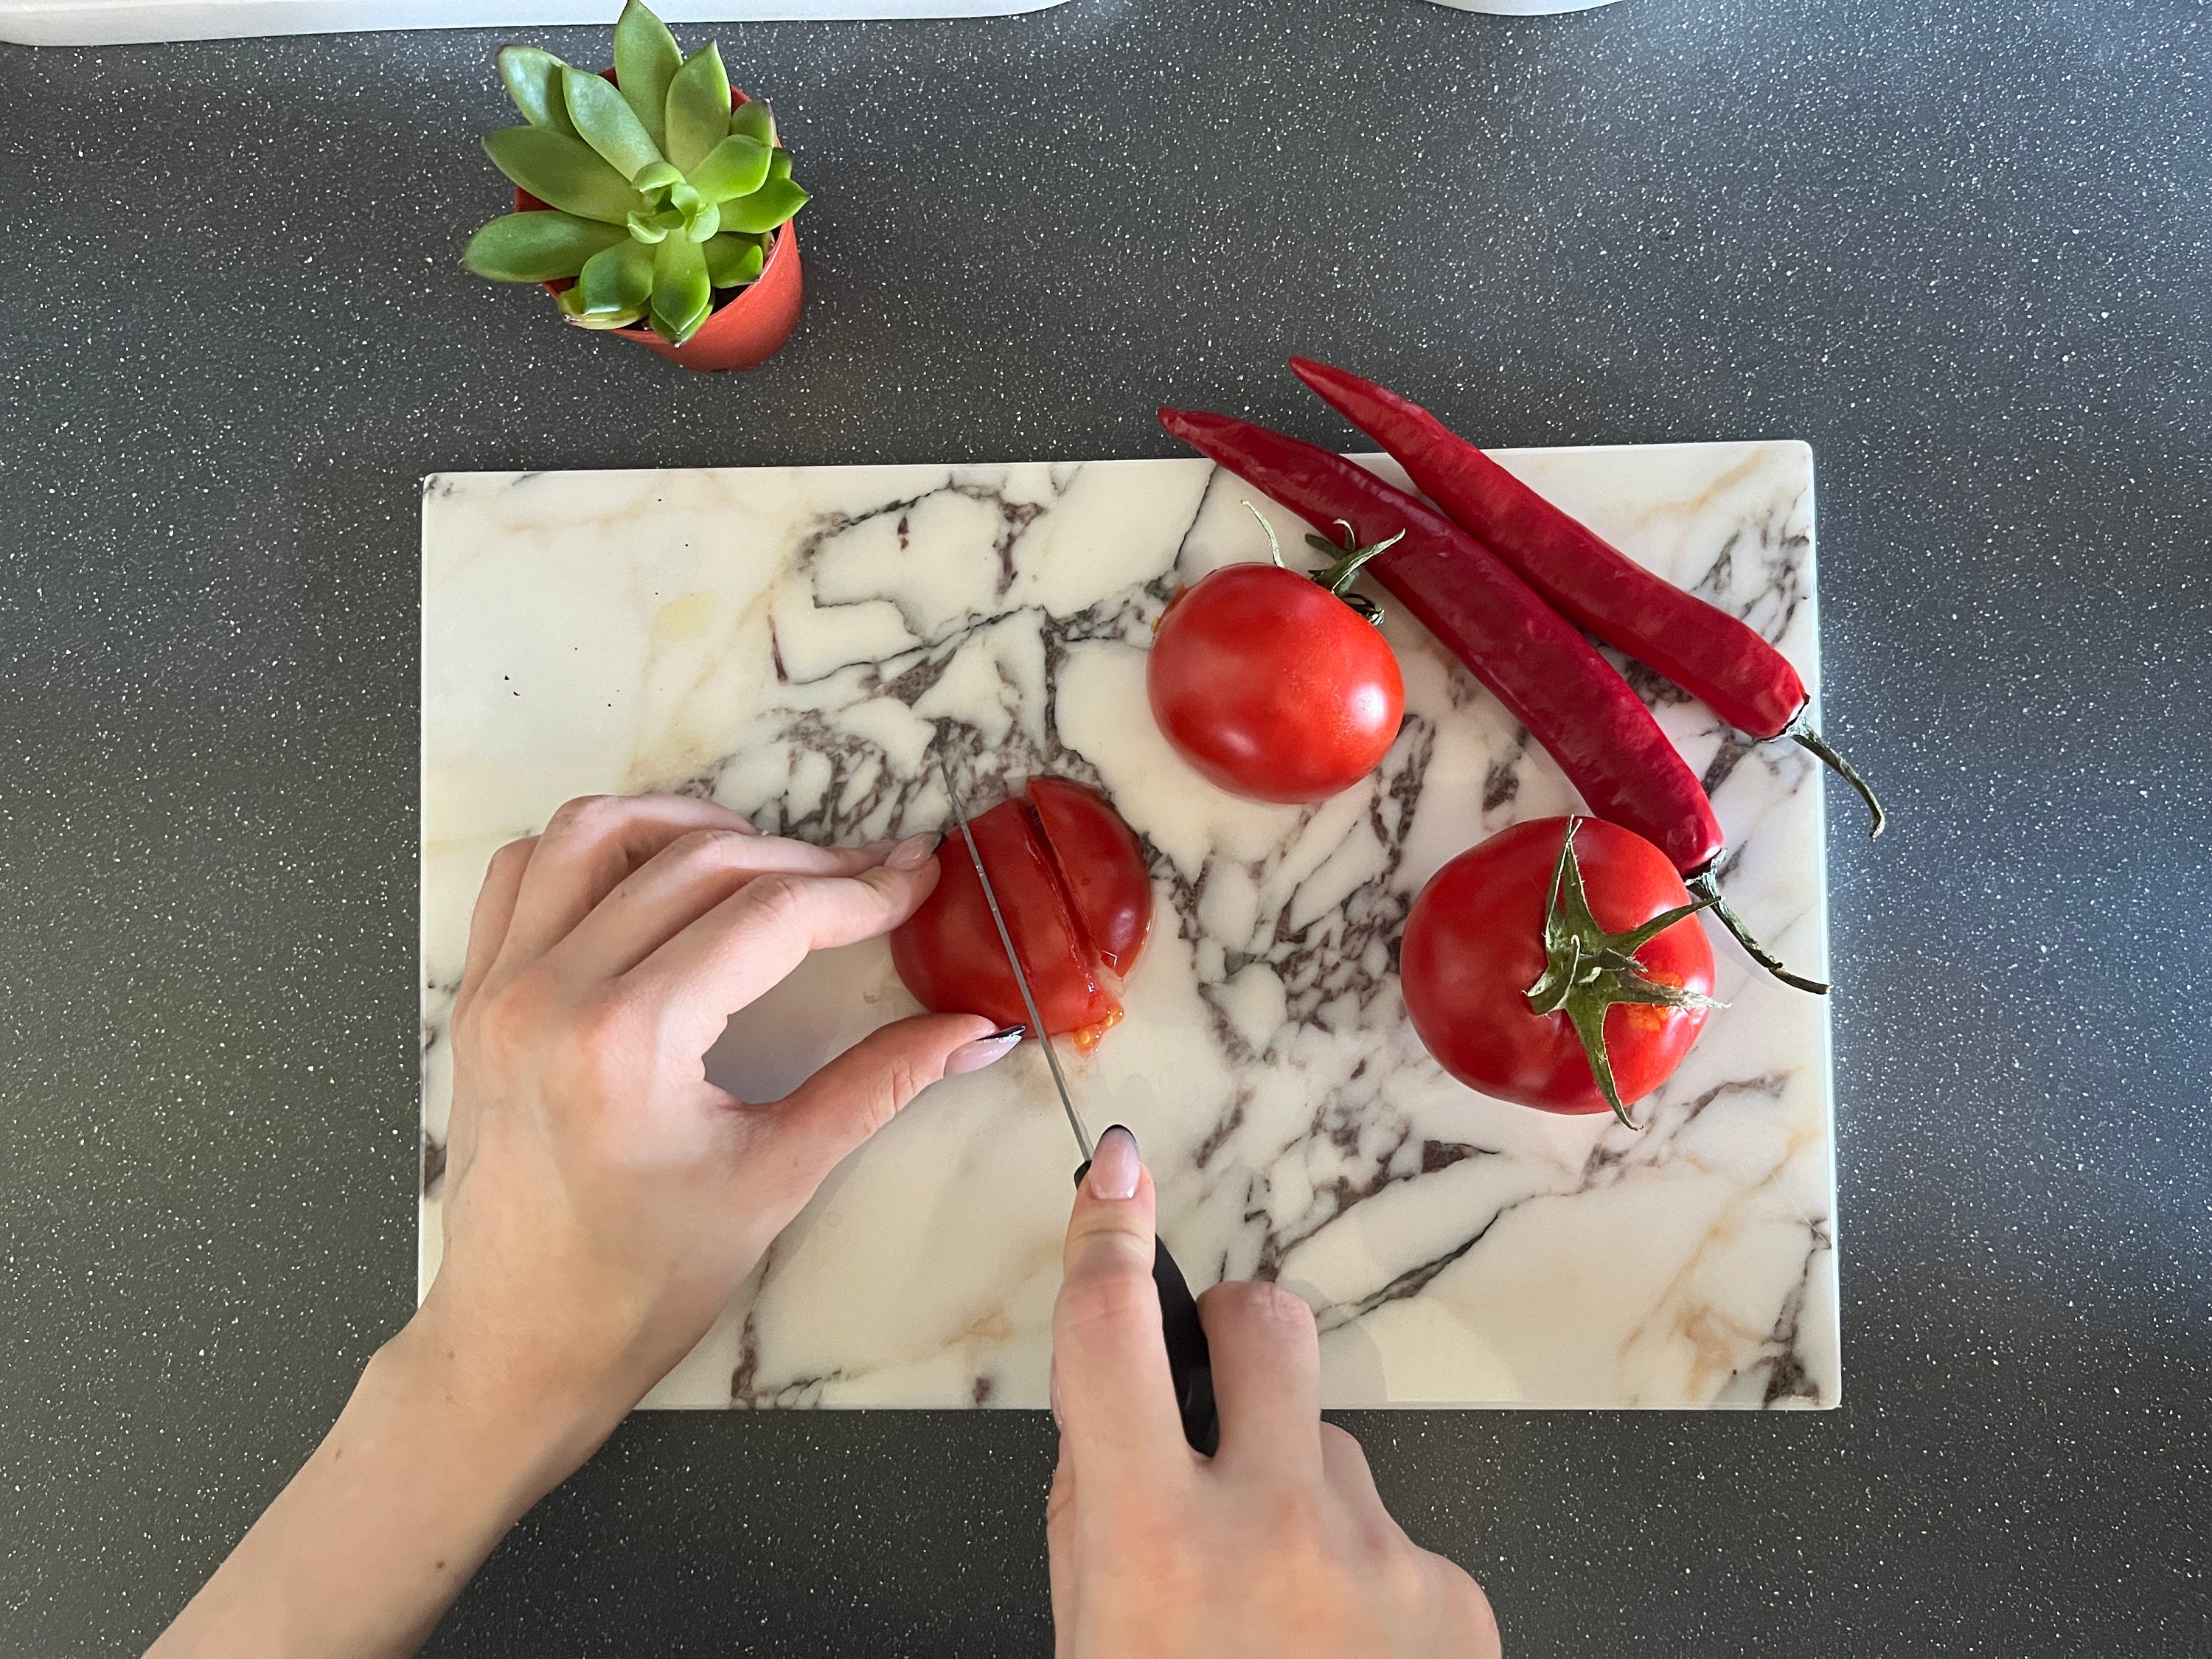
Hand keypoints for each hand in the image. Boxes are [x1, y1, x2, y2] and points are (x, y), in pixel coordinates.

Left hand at [152, 794, 1019, 1656]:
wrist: (519, 1343)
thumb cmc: (641, 1283)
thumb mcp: (778, 1177)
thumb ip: (880, 1084)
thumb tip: (974, 1029)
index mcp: (628, 1041)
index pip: (769, 916)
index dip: (859, 890)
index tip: (916, 880)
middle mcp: (553, 993)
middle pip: (700, 862)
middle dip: (805, 859)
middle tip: (875, 876)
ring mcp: (503, 986)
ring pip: (598, 834)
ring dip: (693, 826)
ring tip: (768, 857)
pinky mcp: (479, 995)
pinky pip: (526, 873)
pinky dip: (593, 850)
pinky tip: (656, 875)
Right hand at [1045, 1127, 1499, 1658]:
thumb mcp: (1091, 1646)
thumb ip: (1095, 1521)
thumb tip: (1117, 1424)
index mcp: (1154, 1546)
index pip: (1111, 1340)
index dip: (1106, 1240)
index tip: (1115, 1178)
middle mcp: (1275, 1532)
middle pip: (1265, 1327)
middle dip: (1236, 1333)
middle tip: (1223, 1394)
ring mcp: (1382, 1561)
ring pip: (1337, 1457)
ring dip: (1304, 1508)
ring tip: (1285, 1625)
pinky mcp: (1458, 1597)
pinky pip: (1397, 1542)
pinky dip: (1365, 1586)